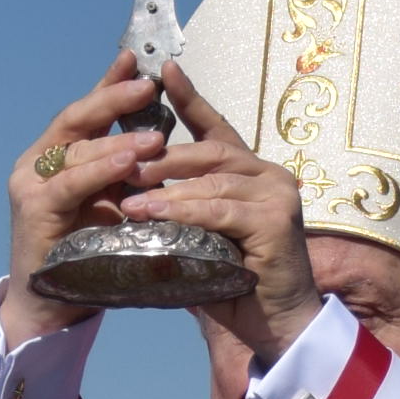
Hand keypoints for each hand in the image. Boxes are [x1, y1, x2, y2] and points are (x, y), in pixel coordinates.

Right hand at [0, 52, 173, 344]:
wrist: (53, 307)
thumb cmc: (87, 255)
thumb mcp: (112, 203)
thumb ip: (126, 172)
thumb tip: (164, 139)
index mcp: (56, 156)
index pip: (86, 112)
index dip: (110, 84)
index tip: (137, 59)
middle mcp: (37, 163)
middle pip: (77, 119)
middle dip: (113, 99)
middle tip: (149, 84)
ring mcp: (31, 185)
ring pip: (74, 148)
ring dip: (115, 138)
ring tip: (153, 133)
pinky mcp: (33, 211)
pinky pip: (69, 184)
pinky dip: (98, 170)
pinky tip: (126, 162)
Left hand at [129, 60, 321, 366]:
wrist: (277, 328)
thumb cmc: (236, 287)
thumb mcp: (198, 239)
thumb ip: (176, 212)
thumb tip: (127, 196)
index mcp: (252, 173)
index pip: (216, 129)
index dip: (190, 99)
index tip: (164, 70)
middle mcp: (270, 175)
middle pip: (210, 152)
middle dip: (162, 155)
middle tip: (122, 161)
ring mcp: (277, 194)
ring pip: (212, 181)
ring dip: (165, 188)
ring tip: (127, 197)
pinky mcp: (276, 219)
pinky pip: (220, 209)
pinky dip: (183, 210)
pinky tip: (153, 214)